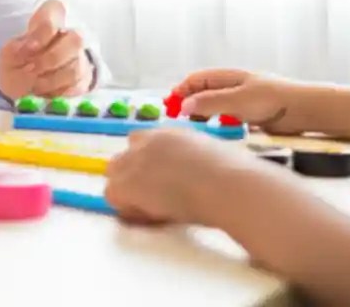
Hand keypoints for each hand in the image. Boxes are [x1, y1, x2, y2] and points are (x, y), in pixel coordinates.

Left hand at [0, 0, 93, 99]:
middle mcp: (70, 34)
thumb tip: (27, 51)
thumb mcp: (8, 53)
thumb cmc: (19, 59)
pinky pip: (76, 86)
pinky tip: (43, 91)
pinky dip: (57, 91)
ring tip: (33, 84)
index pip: (56, 10)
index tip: (29, 46)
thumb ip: (15, 50)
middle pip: (76, 39)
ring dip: (51, 79)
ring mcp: (80, 56)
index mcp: (49, 18)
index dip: (44, 29)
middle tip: (32, 68)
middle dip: (52, 58)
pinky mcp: (83, 78)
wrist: (25, 79)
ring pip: (76, 67)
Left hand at [104, 127, 258, 225]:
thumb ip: (194, 161)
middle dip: (132, 176)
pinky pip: (113, 196)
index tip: (159, 181)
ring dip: (128, 191)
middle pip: (123, 157)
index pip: (143, 142)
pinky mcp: (128, 182)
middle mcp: (149, 141)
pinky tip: (151, 217)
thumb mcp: (213, 157)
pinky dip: (128, 208)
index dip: (147, 164)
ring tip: (152, 209)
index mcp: (171, 133)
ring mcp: (136, 159)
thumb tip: (195, 177)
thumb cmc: (236, 177)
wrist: (228, 185)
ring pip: (114, 174)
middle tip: (152, 198)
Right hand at [173, 68, 310, 134]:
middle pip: (203, 95)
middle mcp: (233, 88)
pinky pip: (227, 121)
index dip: (181, 91)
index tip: (170, 106)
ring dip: (204, 119)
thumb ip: (210, 103)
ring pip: (214, 110)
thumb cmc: (273, 99)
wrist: (305, 111)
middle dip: (190, 106)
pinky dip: (219, 127)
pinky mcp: (249, 118)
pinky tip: (219, 135)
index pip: (196, 80)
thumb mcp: (238, 100)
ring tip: (198, 130)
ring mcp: (241, 103)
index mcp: (228, 77)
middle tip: (181, 122)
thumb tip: (184, 106)